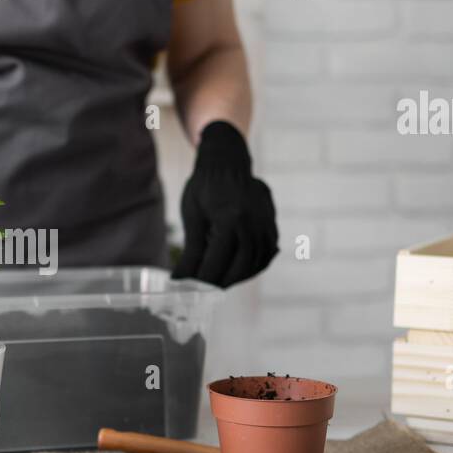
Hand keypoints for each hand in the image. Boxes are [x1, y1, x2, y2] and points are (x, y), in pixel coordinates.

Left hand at [172, 121, 277, 287]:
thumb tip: (181, 279)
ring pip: (257, 262)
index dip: (203, 279)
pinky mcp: (271, 223)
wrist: (227, 162)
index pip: (217, 260)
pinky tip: (239, 270)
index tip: (191, 289)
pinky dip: (253, 266)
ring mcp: (266, 223)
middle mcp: (253, 222)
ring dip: (239, 277)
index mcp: (230, 219)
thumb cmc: (204, 187)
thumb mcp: (192, 216)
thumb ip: (191, 251)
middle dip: (222, 282)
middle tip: (206, 291)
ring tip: (221, 282)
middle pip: (241, 266)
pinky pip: (267, 253)